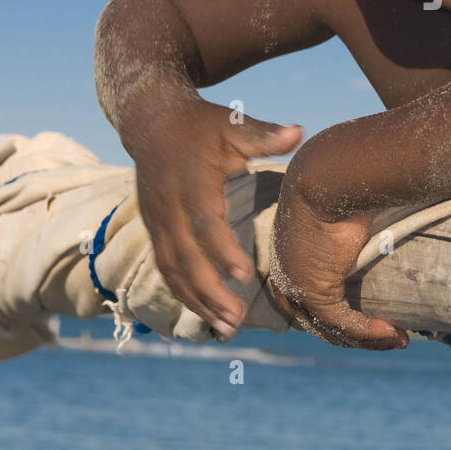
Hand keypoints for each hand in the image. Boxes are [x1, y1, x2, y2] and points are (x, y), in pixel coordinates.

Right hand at [132, 95, 301, 338]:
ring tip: (225, 328)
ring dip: (196, 301)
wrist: (151, 121)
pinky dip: (182, 294)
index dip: (221, 251)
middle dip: (209, 292)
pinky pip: (164, 268)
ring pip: (171, 269)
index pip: (204, 222)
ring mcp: (156, 220)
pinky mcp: (152, 229)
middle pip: (184, 257)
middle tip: (236, 320)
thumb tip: (299, 132)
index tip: (243, 275)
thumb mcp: (232, 124)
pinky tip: (204, 315)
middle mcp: (168, 206)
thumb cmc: (201, 125)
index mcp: (191, 182)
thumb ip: (264, 134)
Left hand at [269, 170, 407, 349]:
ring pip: (330, 328)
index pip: (309, 298)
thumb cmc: (339, 184)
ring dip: (367, 338)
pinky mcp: (311, 291)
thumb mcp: (344, 212)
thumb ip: (353, 230)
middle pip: (318, 320)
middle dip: (355, 334)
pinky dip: (369, 333)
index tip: (373, 318)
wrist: (329, 175)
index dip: (341, 314)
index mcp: (290, 255)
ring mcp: (295, 285)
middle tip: (389, 335)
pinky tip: (394, 333)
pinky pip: (341, 323)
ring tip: (399, 339)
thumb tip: (380, 223)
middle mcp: (287, 274)